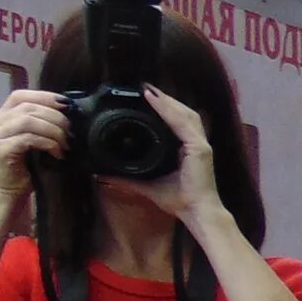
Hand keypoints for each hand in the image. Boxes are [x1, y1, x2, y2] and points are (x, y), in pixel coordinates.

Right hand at [0, 90, 68, 203]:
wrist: (7, 192)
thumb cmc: (24, 168)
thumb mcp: (33, 141)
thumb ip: (40, 125)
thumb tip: (67, 114)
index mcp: (1, 117)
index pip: (20, 96)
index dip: (44, 96)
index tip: (66, 104)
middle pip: (28, 107)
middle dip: (55, 116)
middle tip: (70, 131)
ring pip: (28, 121)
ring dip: (53, 130)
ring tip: (65, 143)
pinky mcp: (0, 149)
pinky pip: (28, 138)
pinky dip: (48, 143)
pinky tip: (57, 153)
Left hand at [92, 86, 221, 224]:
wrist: (196, 213)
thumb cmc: (179, 201)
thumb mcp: (146, 186)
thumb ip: (126, 178)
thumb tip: (101, 175)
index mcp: (187, 149)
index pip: (178, 122)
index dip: (164, 107)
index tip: (146, 96)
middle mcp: (196, 143)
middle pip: (183, 113)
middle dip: (165, 99)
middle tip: (145, 87)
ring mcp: (200, 145)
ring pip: (184, 114)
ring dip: (167, 101)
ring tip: (149, 90)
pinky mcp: (200, 149)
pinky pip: (183, 124)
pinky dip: (169, 111)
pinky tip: (157, 102)